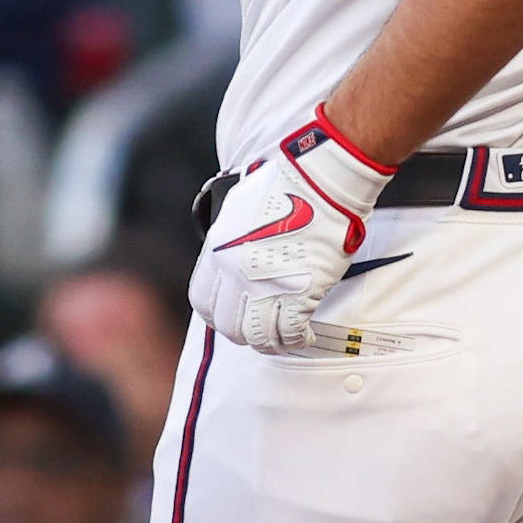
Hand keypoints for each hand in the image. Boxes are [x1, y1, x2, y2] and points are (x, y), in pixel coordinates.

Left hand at [190, 110, 394, 353]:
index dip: (218, 316)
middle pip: (228, 325)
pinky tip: (304, 336)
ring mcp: (266, 285)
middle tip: (259, 333)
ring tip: (284, 339)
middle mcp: (236, 272)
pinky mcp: (299, 292)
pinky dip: (296, 340)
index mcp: (218, 250)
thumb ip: (230, 239)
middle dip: (244, 335)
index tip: (231, 318)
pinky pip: (290, 332)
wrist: (320, 180)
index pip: (203, 302)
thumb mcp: (238, 209)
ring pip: (258, 336)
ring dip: (271, 343)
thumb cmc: (286, 185)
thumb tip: (232, 257)